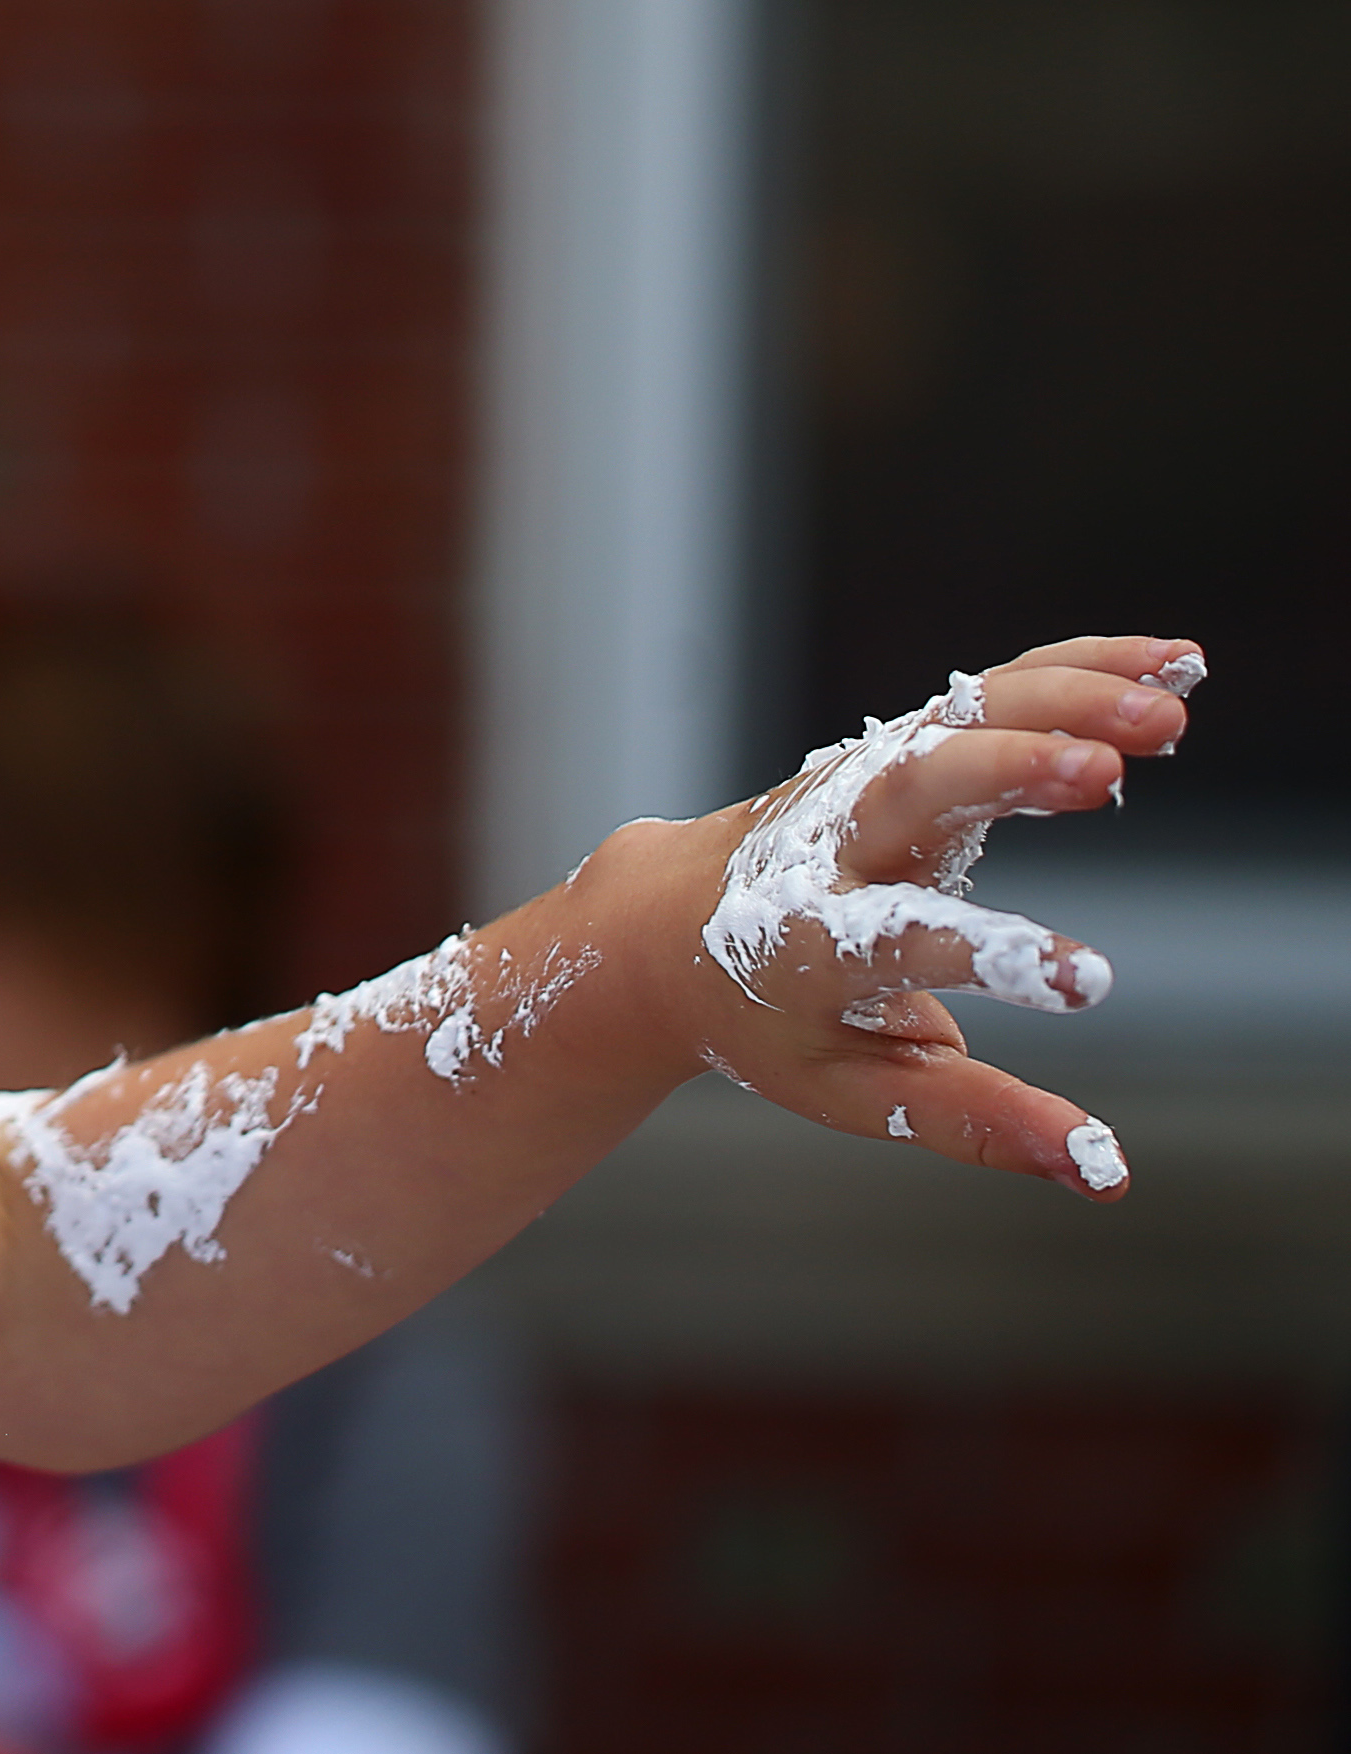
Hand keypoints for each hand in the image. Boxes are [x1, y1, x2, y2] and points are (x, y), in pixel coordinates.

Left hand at [604, 635, 1201, 1198]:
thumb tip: (1111, 1173)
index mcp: (803, 943)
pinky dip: (1078, 671)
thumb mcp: (854, 1088)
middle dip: (1004, 770)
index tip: (1086, 978)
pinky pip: (990, 696)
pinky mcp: (897, 746)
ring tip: (1171, 710)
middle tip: (1104, 768)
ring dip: (1063, 701)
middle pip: (911, 788)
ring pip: (958, 720)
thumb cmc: (763, 1023)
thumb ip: (979, 1120)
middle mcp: (827, 845)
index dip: (990, 958)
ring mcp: (858, 781)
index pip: (899, 943)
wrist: (660, 923)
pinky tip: (1177, 663)